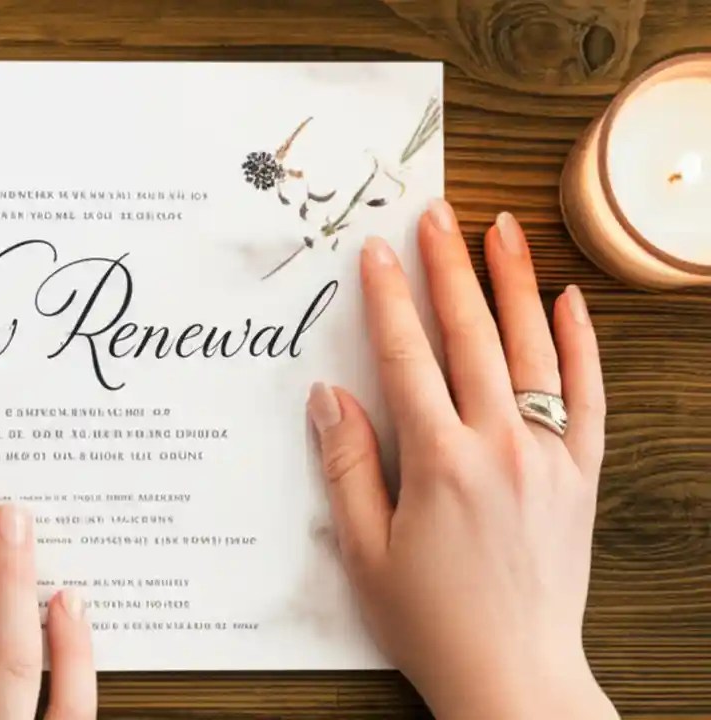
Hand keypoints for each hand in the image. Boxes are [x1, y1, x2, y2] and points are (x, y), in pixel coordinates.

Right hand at [310, 202, 616, 718]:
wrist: (514, 675)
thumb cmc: (432, 622)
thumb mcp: (365, 552)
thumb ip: (347, 468)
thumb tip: (330, 397)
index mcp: (439, 464)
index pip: (407, 358)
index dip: (388, 298)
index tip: (377, 251)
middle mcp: (499, 447)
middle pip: (471, 336)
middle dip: (449, 269)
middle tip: (436, 216)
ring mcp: (548, 458)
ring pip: (533, 350)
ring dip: (515, 283)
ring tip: (502, 229)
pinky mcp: (581, 476)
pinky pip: (587, 397)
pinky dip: (580, 345)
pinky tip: (569, 301)